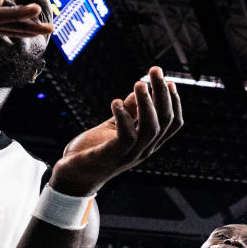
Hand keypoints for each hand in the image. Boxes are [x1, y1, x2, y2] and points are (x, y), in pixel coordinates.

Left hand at [49, 67, 183, 194]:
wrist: (72, 176)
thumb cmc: (92, 151)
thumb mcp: (112, 127)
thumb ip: (128, 113)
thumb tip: (139, 90)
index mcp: (147, 143)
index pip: (172, 123)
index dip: (174, 102)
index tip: (169, 81)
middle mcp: (144, 150)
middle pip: (164, 121)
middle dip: (162, 93)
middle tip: (156, 71)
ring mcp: (129, 155)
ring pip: (150, 128)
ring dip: (147, 103)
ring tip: (139, 83)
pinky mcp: (111, 156)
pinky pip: (126, 137)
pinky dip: (124, 117)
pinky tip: (116, 102)